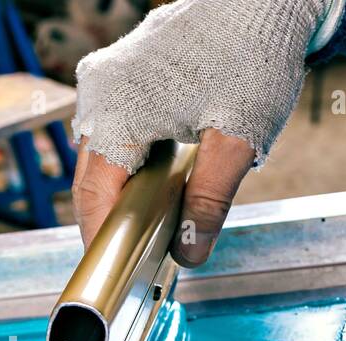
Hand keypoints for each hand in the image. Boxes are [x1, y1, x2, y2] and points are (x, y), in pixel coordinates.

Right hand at [68, 0, 328, 265]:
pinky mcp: (120, 75)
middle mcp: (98, 94)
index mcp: (114, 111)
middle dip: (115, 221)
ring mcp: (106, 81)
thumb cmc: (253, 55)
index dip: (102, 243)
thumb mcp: (236, 141)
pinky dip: (132, 163)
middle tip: (142, 260)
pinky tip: (160, 182)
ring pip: (103, 156)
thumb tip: (189, 253)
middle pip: (93, 179)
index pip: (92, 197)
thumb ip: (209, 203)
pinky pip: (114, 131)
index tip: (117, 279)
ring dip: (124, 192)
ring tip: (155, 226)